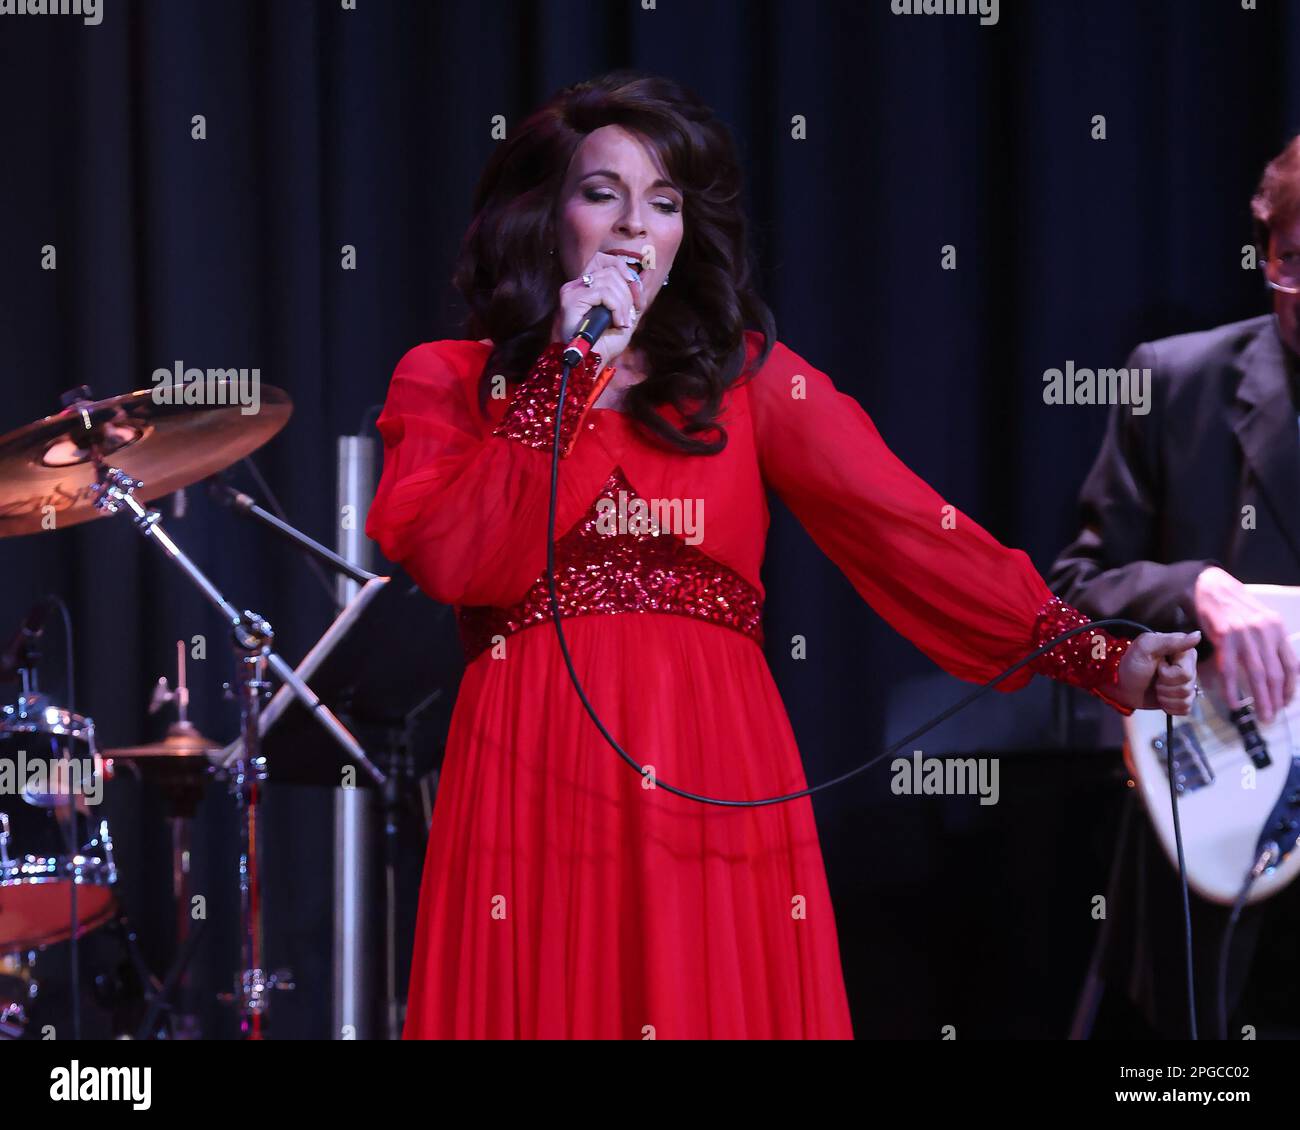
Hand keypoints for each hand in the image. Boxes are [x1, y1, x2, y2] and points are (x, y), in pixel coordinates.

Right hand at [551, 251, 643, 366]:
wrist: (588, 363)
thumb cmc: (603, 344)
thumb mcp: (623, 318)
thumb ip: (631, 300)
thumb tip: (639, 283)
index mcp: (585, 286)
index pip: (605, 259)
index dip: (624, 270)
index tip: (634, 294)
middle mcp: (575, 284)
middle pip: (611, 270)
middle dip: (628, 293)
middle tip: (629, 316)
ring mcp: (571, 290)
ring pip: (609, 280)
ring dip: (623, 303)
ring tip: (622, 322)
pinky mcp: (571, 299)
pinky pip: (604, 293)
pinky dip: (617, 307)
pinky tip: (617, 323)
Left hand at [1114, 631, 1201, 713]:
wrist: (1120, 684)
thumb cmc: (1131, 663)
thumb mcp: (1145, 647)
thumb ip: (1170, 641)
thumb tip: (1197, 635)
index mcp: (1184, 652)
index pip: (1186, 673)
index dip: (1168, 674)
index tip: (1157, 666)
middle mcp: (1189, 667)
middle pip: (1187, 687)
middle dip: (1165, 686)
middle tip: (1154, 677)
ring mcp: (1187, 683)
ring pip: (1187, 698)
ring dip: (1165, 696)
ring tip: (1155, 687)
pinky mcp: (1182, 698)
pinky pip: (1185, 709)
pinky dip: (1170, 706)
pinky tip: (1161, 699)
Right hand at [1194, 565, 1297, 723]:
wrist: (1209, 586)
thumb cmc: (1232, 605)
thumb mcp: (1258, 620)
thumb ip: (1267, 641)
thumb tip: (1271, 670)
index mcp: (1276, 628)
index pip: (1291, 664)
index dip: (1290, 687)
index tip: (1285, 702)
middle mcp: (1264, 631)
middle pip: (1275, 672)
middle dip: (1275, 698)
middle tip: (1271, 716)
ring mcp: (1244, 634)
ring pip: (1256, 674)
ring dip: (1260, 698)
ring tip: (1260, 715)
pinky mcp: (1223, 637)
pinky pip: (1229, 669)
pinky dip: (1232, 689)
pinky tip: (1234, 702)